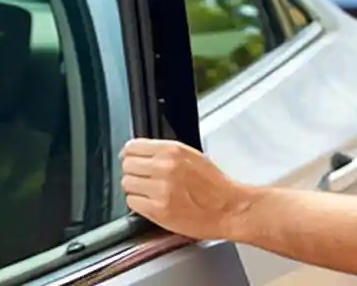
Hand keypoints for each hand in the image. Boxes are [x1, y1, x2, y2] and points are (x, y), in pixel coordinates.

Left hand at [120, 138, 249, 241]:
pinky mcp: (158, 210)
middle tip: (142, 178)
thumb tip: (141, 153)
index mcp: (172, 151)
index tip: (131, 159)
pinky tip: (151, 203)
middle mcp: (164, 167)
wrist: (230, 209)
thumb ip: (165, 153)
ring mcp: (160, 189)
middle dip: (133, 172)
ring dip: (135, 188)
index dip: (130, 154)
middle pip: (126, 165)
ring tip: (149, 192)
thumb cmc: (215, 186)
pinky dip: (139, 204)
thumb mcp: (191, 156)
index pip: (132, 147)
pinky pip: (133, 203)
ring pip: (127, 184)